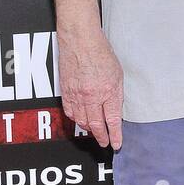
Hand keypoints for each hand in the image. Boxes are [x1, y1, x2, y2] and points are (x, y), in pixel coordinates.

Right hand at [57, 26, 123, 149]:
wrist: (80, 40)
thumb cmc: (100, 53)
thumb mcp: (118, 75)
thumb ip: (117, 94)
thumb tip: (115, 111)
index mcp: (108, 91)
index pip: (112, 121)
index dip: (115, 135)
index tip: (116, 144)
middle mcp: (91, 96)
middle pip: (96, 125)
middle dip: (101, 137)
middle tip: (105, 143)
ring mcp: (77, 95)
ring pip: (81, 121)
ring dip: (89, 129)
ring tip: (95, 132)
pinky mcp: (66, 91)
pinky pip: (69, 112)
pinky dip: (76, 119)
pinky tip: (80, 120)